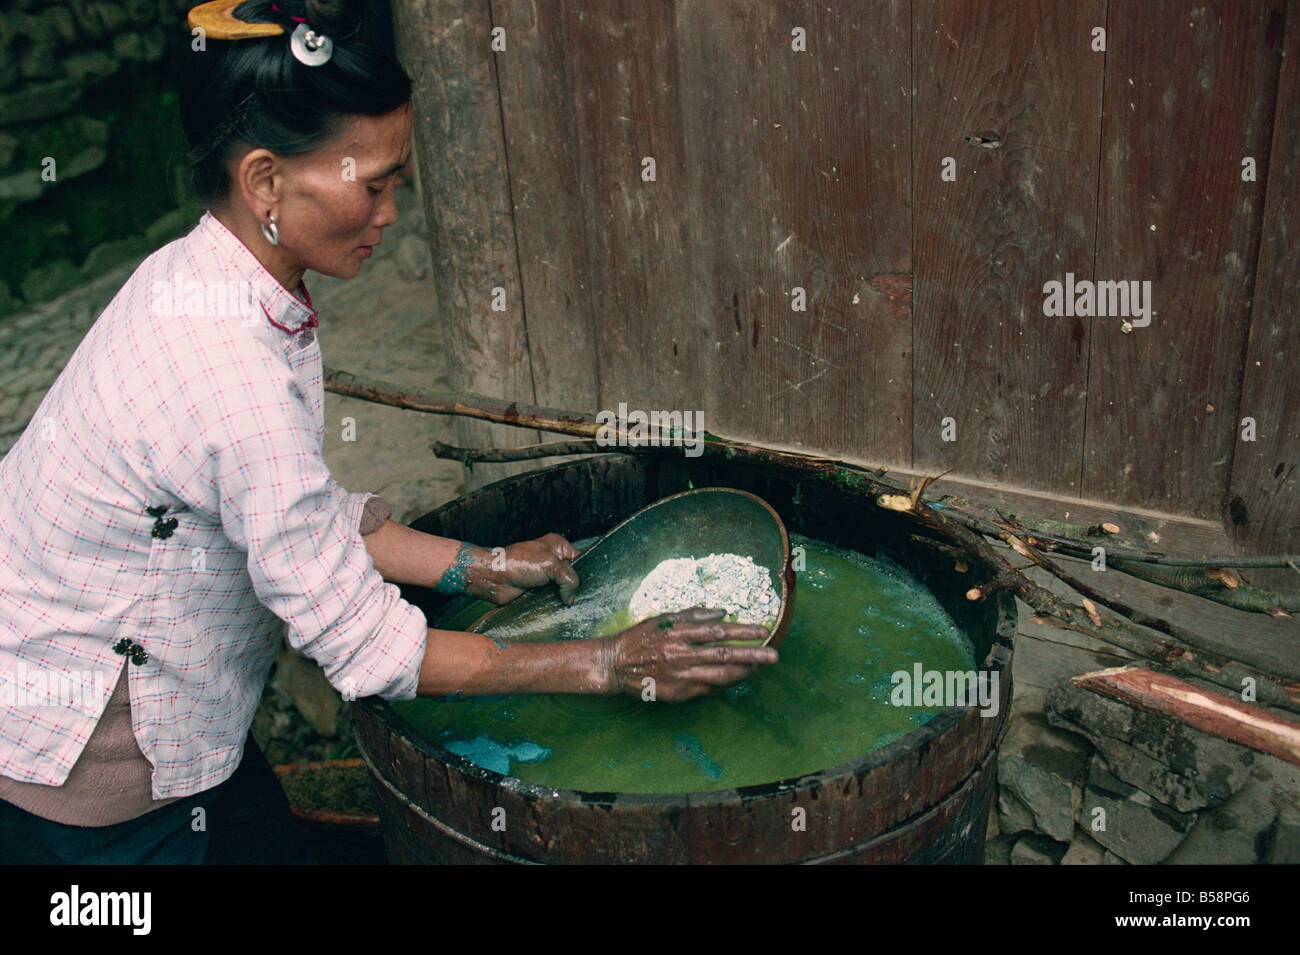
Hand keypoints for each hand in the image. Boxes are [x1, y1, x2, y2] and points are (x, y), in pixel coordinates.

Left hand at [471, 533, 580, 604]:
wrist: (495, 578)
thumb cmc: (518, 563)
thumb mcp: (551, 565)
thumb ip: (569, 579)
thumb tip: (571, 597)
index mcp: (558, 546)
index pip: (580, 559)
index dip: (585, 572)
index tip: (590, 586)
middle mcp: (552, 560)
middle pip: (573, 576)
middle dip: (574, 587)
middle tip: (577, 597)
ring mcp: (545, 576)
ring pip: (563, 589)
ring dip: (564, 597)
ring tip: (567, 604)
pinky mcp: (538, 590)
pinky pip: (553, 598)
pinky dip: (555, 604)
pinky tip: (558, 608)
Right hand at [598, 607, 776, 701]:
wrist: (615, 664)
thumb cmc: (641, 637)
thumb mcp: (664, 619)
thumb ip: (693, 615)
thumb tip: (722, 613)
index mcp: (679, 633)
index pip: (718, 631)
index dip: (742, 631)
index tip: (762, 631)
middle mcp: (682, 655)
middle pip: (724, 655)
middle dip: (752, 655)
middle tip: (773, 656)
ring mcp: (681, 676)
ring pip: (720, 676)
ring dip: (743, 673)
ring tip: (760, 669)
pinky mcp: (679, 693)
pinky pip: (707, 688)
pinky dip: (724, 683)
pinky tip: (736, 678)